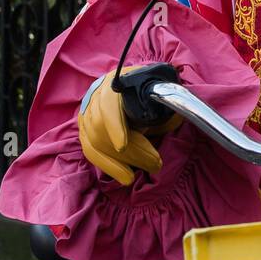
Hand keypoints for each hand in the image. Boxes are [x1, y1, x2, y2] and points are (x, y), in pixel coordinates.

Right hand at [77, 66, 181, 185]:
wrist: (136, 90)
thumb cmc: (150, 93)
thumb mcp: (159, 93)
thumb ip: (164, 104)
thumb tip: (174, 115)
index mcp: (115, 82)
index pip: (108, 104)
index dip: (114, 125)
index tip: (122, 145)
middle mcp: (96, 96)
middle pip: (101, 128)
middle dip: (129, 150)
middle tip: (154, 163)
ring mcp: (87, 114)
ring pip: (93, 143)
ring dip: (116, 163)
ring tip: (135, 176)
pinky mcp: (85, 130)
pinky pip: (91, 152)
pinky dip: (108, 166)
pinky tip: (124, 176)